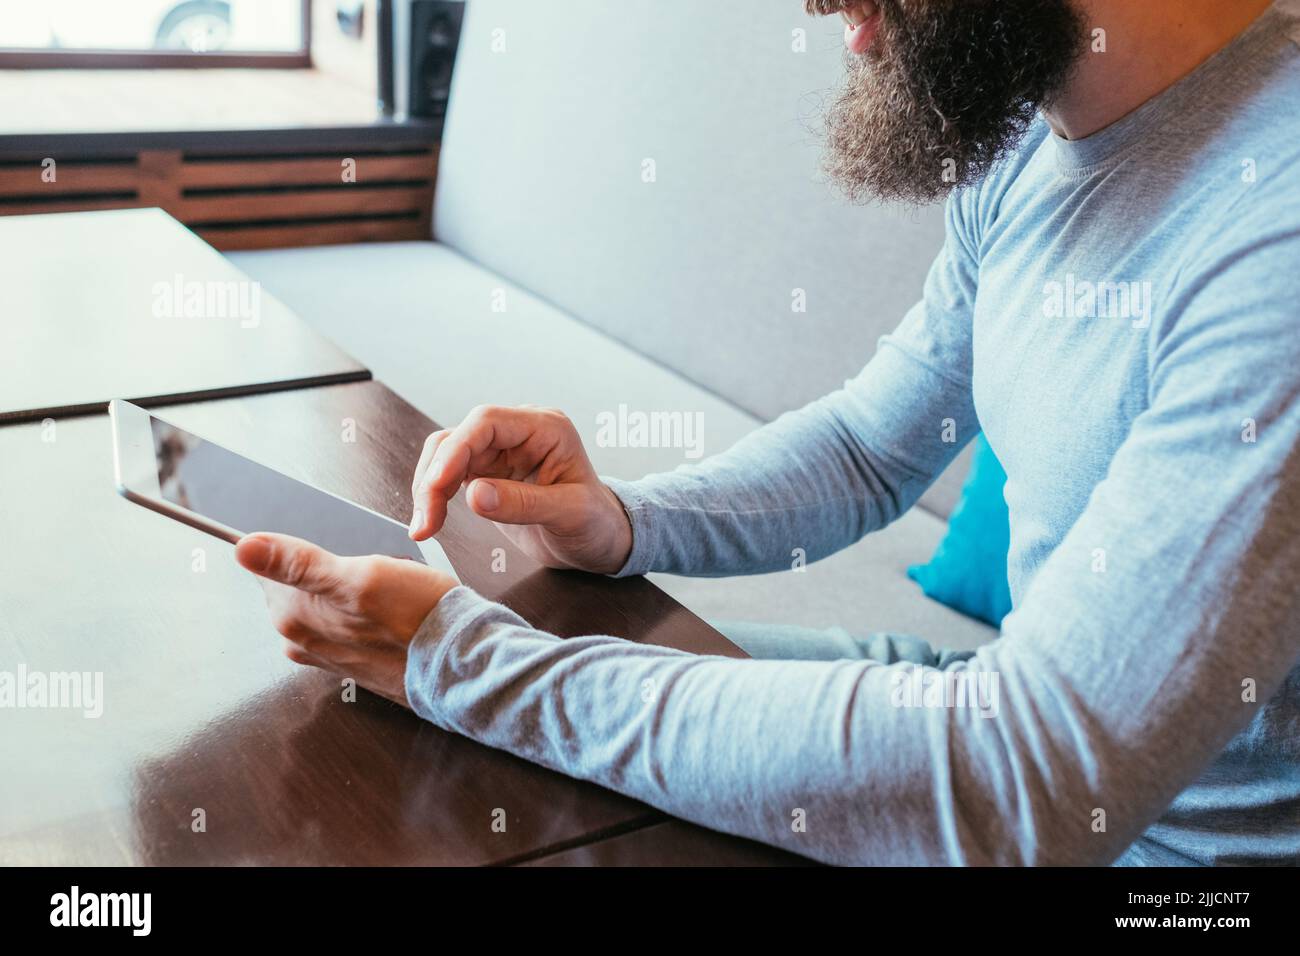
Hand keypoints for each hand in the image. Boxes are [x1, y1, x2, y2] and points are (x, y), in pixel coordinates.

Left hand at [235, 532, 457, 706]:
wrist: (459, 664)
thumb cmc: (419, 620)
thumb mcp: (361, 577)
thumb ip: (298, 563)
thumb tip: (244, 549)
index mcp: (292, 616)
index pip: (269, 565)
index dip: (304, 547)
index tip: (337, 552)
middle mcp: (301, 640)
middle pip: (297, 583)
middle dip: (329, 568)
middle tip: (368, 569)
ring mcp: (325, 653)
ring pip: (324, 600)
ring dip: (347, 587)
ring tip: (383, 588)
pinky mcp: (350, 660)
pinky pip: (344, 620)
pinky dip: (360, 608)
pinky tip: (388, 608)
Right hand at [408, 405, 632, 574]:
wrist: (601, 540)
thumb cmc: (597, 523)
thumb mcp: (570, 515)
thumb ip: (524, 504)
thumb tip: (474, 495)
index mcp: (546, 429)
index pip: (486, 422)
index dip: (455, 450)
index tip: (436, 487)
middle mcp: (519, 433)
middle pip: (459, 439)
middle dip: (435, 477)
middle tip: (425, 521)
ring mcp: (501, 451)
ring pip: (446, 456)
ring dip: (429, 489)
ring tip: (424, 528)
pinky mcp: (487, 473)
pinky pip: (449, 475)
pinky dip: (435, 496)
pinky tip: (430, 521)